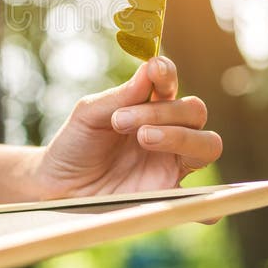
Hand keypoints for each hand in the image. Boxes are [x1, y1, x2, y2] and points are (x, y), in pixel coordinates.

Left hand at [33, 56, 221, 198]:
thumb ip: (119, 96)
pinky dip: (207, 198)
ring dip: (179, 136)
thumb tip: (149, 69)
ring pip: (207, 144)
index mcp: (147, 106)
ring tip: (144, 137)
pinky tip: (188, 193)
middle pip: (193, 111)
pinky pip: (201, 199)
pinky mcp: (168, 194)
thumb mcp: (88, 115)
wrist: (59, 186)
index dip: (167, 73)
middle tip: (121, 121)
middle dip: (161, 111)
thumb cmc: (76, 144)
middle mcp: (167, 131)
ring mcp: (171, 163)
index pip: (169, 84)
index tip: (155, 69)